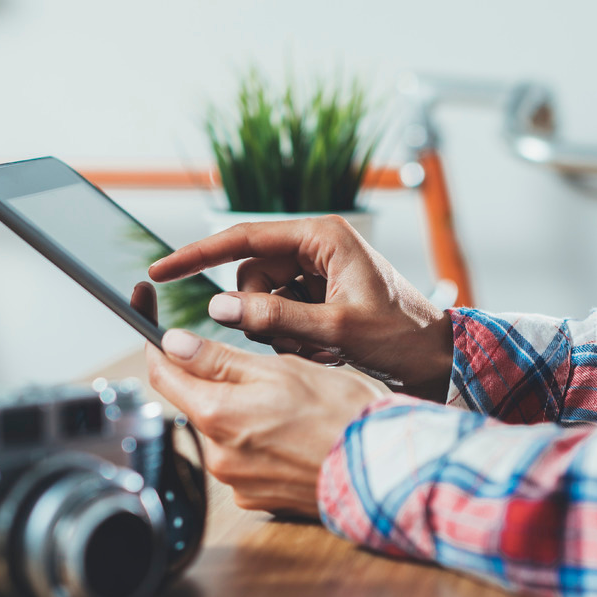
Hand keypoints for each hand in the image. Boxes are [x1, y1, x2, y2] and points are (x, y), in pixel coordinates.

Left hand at [145, 328, 384, 515]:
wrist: (380, 470)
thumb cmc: (341, 415)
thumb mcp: (279, 369)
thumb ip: (218, 359)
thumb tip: (172, 343)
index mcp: (216, 416)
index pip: (162, 371)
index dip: (155, 336)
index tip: (148, 309)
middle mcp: (216, 455)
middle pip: (193, 401)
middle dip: (213, 377)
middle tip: (259, 365)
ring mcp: (235, 481)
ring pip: (220, 429)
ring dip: (239, 409)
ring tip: (290, 404)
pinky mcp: (255, 497)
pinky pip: (242, 458)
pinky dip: (257, 440)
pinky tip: (292, 434)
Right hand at [148, 216, 453, 401]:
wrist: (437, 360)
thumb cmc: (400, 337)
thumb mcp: (336, 330)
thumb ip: (275, 319)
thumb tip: (218, 307)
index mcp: (322, 236)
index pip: (242, 238)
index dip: (197, 254)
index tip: (160, 271)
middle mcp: (315, 248)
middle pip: (249, 277)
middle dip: (259, 313)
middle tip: (294, 340)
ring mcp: (315, 275)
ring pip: (260, 301)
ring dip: (277, 331)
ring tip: (319, 348)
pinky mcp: (317, 299)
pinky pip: (278, 317)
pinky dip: (290, 339)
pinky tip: (323, 351)